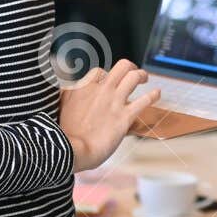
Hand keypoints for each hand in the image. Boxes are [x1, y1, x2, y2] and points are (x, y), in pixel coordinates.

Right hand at [60, 59, 160, 173]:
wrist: (71, 151)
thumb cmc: (63, 135)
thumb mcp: (58, 108)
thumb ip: (65, 96)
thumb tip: (65, 90)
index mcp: (83, 88)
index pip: (99, 72)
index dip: (105, 76)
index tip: (108, 83)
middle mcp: (100, 90)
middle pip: (121, 66)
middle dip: (129, 67)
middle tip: (132, 72)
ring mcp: (114, 102)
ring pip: (134, 77)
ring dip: (141, 75)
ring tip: (144, 78)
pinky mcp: (125, 116)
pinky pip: (144, 100)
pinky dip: (153, 95)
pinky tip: (157, 93)